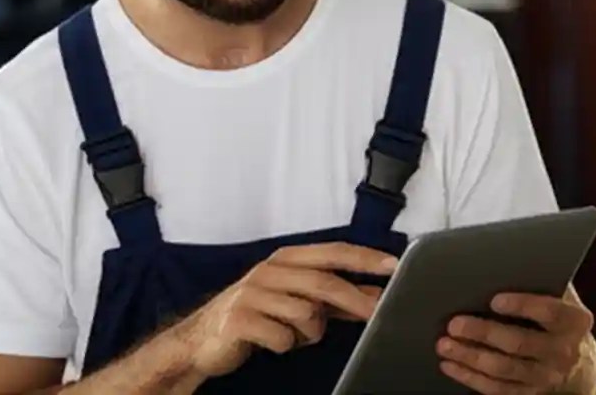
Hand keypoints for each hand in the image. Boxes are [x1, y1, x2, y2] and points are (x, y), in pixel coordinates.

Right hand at [172, 242, 396, 378]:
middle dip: (355, 301)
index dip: (364, 257)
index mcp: (287, 259)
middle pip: (324, 283)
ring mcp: (252, 293)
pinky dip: (285, 344)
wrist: (202, 339)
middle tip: (377, 314)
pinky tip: (275, 342)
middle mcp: (270, 270)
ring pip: (305, 313)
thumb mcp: (299, 300)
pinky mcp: (239, 319)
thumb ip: (336, 297)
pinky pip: (281, 337)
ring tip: (296, 334)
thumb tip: (375, 294)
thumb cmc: (258, 313)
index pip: (334, 252)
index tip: (394, 266)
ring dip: (310, 332)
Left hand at [437, 293, 595, 393]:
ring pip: (503, 369)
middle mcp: (563, 352)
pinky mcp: (530, 394)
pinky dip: (470, 378)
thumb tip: (505, 257)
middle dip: (484, 333)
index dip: (522, 306)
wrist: (580, 363)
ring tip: (445, 345)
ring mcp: (546, 377)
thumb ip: (541, 281)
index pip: (549, 312)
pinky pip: (497, 389)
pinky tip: (451, 365)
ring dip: (471, 357)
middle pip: (520, 343)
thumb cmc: (559, 318)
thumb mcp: (561, 297)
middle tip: (455, 324)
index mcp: (574, 321)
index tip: (494, 300)